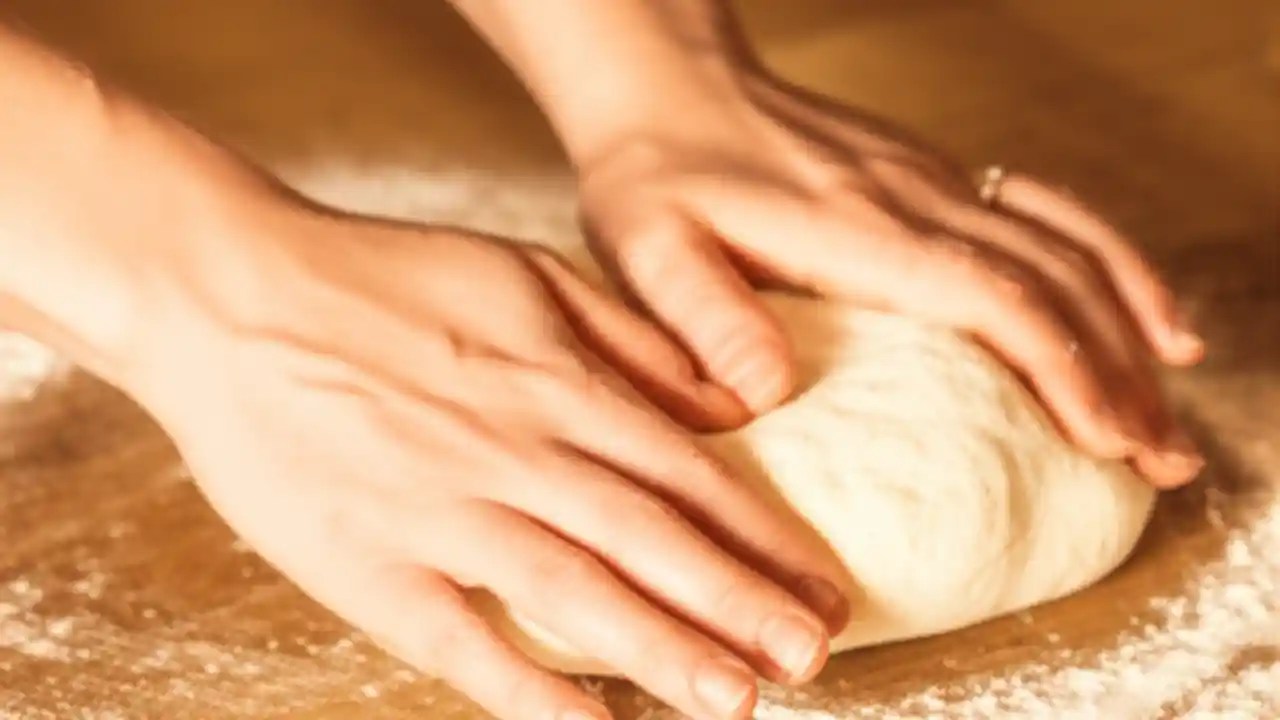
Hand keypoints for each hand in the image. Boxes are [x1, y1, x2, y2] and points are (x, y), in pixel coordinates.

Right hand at [122, 193, 850, 719]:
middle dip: (742, 606)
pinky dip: (532, 692)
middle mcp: (518, 454)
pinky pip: (466, 642)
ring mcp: (444, 514)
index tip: (823, 586)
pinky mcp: (372, 567)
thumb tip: (731, 407)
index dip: (765, 539)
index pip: (692, 477)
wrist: (233, 295)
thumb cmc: (389, 278)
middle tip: (814, 660)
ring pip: (578, 595)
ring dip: (664, 653)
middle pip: (654, 543)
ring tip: (738, 701)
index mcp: (560, 385)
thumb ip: (633, 341)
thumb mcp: (529, 273)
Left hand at [576, 70, 1203, 487]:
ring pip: (1067, 246)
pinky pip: (1047, 212)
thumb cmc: (654, 176)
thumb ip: (702, 317)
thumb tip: (766, 391)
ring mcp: (933, 182)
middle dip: (1119, 372)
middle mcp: (914, 199)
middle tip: (1166, 458)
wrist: (667, 87)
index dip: (1063, 369)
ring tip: (1172, 406)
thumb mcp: (648, 250)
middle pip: (1053, 281)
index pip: (990, 298)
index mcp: (855, 230)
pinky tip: (1143, 310)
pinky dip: (1108, 261)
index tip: (1110, 439)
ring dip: (1131, 325)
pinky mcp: (932, 178)